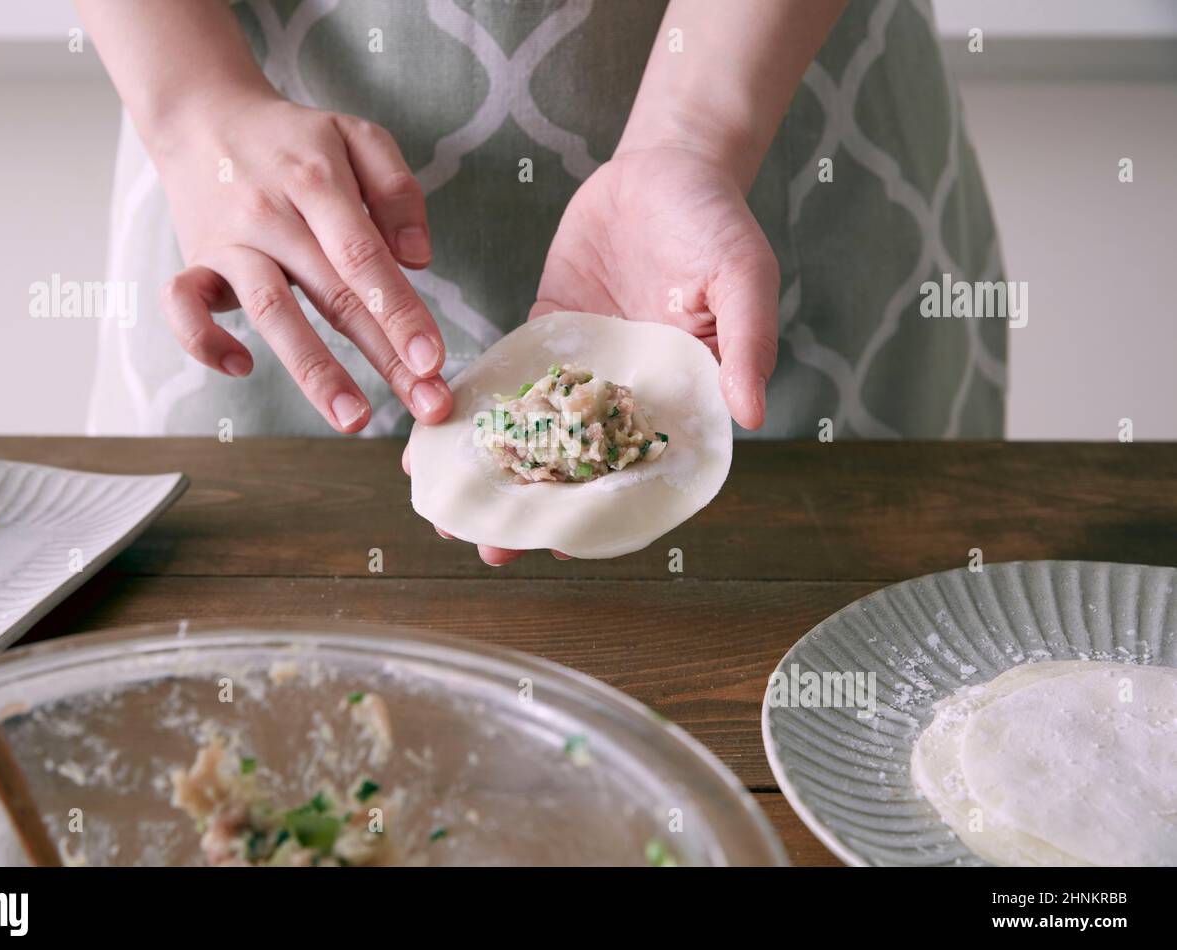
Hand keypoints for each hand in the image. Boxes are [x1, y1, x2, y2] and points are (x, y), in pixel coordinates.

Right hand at [153, 90, 452, 431]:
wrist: (204, 117)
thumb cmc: (294, 141)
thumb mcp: (356, 137)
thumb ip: (396, 189)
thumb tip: (419, 259)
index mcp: (318, 183)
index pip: (365, 257)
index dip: (401, 312)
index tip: (434, 360)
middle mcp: (272, 216)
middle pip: (334, 295)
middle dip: (384, 358)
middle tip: (427, 406)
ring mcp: (230, 243)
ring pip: (271, 312)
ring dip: (314, 371)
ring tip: (353, 418)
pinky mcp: (195, 262)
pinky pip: (184, 308)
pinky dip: (205, 342)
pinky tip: (242, 368)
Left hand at [415, 145, 778, 564]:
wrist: (663, 165)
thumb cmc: (716, 221)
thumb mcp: (744, 276)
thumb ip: (745, 343)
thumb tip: (750, 414)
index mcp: (679, 400)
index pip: (643, 474)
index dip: (606, 516)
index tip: (565, 547)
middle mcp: (625, 398)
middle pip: (578, 470)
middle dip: (533, 510)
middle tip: (489, 546)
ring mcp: (580, 372)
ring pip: (535, 437)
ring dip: (495, 475)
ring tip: (446, 508)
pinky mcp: (542, 339)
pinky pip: (506, 382)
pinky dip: (474, 412)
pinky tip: (434, 438)